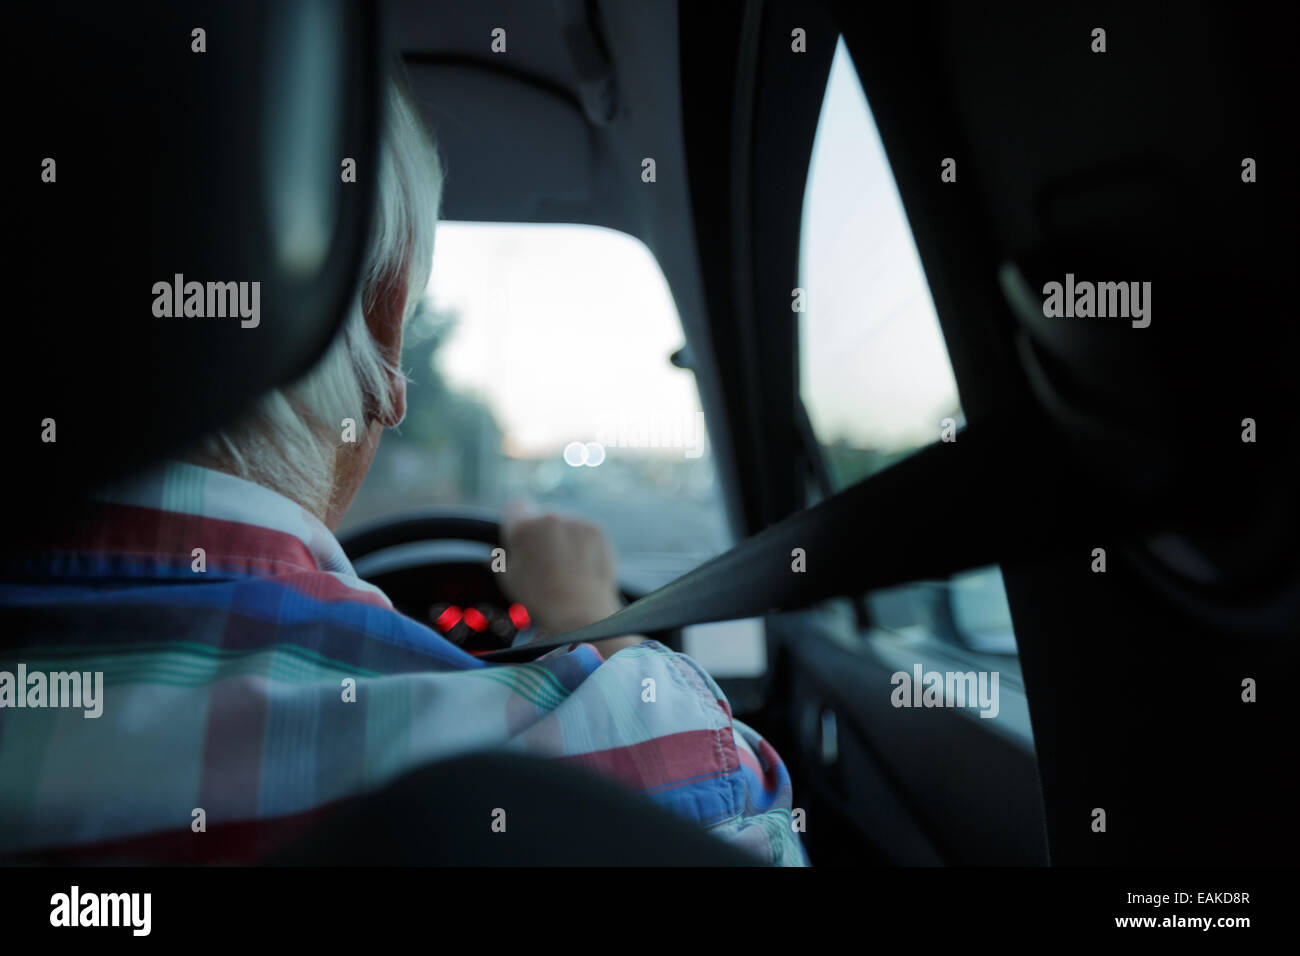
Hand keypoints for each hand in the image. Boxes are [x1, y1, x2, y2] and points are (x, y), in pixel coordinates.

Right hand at [500, 504, 642, 655]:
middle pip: (541, 516)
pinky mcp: (596, 530)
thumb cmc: (538, 599)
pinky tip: (581, 566)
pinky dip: (583, 543)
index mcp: (522, 527)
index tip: (521, 538)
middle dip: (541, 532)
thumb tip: (491, 557)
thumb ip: (500, 561)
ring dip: (563, 537)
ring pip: (565, 524)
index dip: (516, 522)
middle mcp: (549, 517)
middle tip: (544, 560)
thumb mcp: (509, 581)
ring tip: (566, 568)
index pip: (514, 507)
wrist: (579, 612)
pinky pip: (584, 531)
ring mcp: (575, 521)